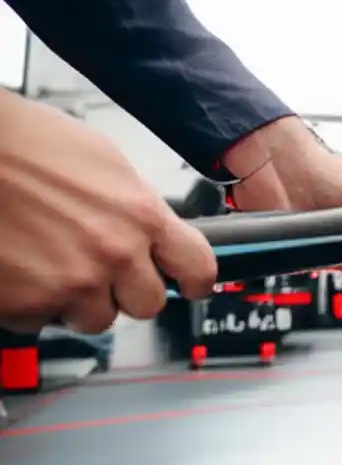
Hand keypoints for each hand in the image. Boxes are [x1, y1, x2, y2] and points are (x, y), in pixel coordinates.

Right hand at [0, 93, 215, 333]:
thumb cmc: (25, 143)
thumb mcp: (104, 163)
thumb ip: (135, 206)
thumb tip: (152, 228)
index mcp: (141, 215)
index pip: (197, 266)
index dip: (196, 280)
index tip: (192, 285)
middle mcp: (114, 254)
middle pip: (149, 304)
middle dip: (128, 291)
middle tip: (104, 270)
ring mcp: (72, 283)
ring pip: (97, 318)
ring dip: (80, 301)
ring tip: (53, 264)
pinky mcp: (28, 303)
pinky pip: (43, 321)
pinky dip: (32, 304)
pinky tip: (21, 269)